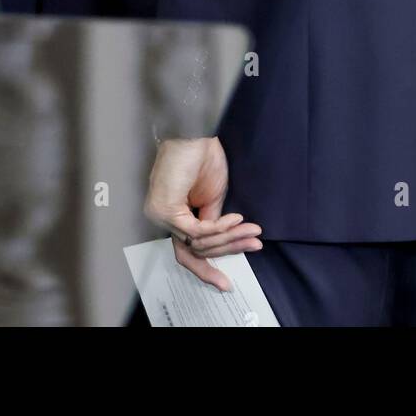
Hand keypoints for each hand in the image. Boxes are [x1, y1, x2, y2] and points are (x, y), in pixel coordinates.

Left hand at [144, 136, 262, 290]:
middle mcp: (161, 218)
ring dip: (230, 237)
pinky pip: (198, 230)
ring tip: (252, 230)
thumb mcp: (212, 197)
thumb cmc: (203, 157)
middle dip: (227, 252)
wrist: (197, 133)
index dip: (208, 268)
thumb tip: (221, 246)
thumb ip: (212, 223)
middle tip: (254, 249)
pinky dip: (220, 227)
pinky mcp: (165, 209)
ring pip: (199, 243)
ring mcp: (160, 215)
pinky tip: (237, 219)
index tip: (226, 282)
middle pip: (193, 251)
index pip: (187, 250)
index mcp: (174, 215)